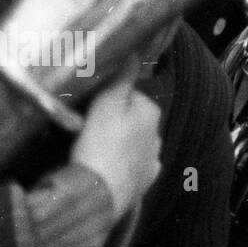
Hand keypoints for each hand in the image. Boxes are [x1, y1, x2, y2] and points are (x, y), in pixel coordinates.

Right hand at [70, 62, 162, 215]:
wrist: (100, 193)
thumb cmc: (102, 143)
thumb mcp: (107, 104)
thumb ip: (122, 79)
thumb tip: (135, 53)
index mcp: (151, 112)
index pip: (130, 96)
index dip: (108, 101)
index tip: (90, 110)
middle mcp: (158, 134)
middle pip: (133, 121)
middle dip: (116, 123)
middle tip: (89, 132)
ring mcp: (153, 159)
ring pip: (134, 144)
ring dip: (120, 145)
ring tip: (95, 153)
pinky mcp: (145, 181)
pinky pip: (133, 167)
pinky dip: (122, 166)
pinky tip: (107, 170)